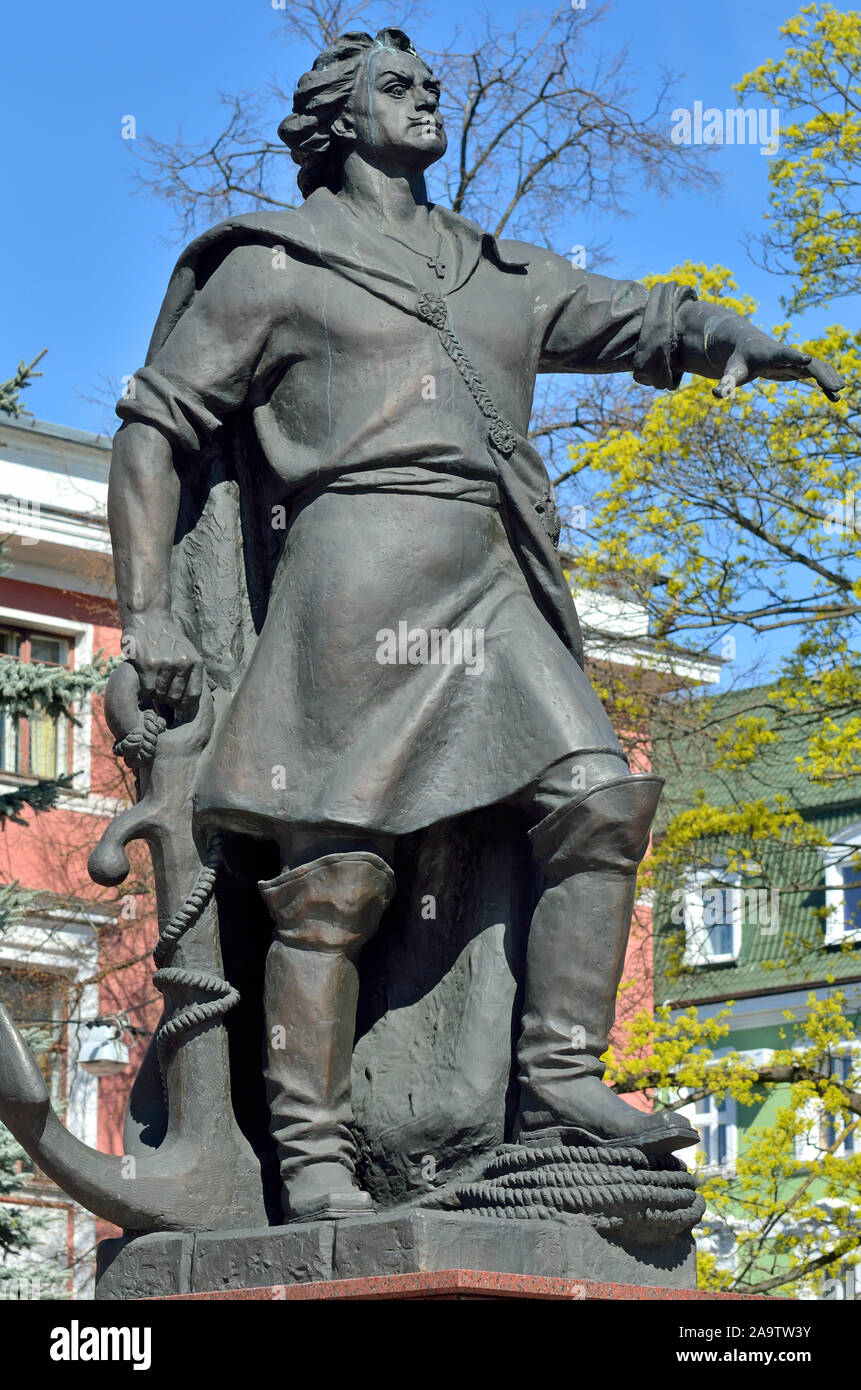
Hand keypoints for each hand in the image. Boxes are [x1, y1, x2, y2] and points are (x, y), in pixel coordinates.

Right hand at [122, 612, 203, 710]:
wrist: (148, 616)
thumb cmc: (167, 637)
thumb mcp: (186, 650)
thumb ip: (190, 669)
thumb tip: (201, 694)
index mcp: (195, 662)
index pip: (193, 695)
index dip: (184, 705)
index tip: (176, 706)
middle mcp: (183, 664)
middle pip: (175, 697)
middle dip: (166, 700)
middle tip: (160, 694)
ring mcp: (166, 664)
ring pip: (160, 694)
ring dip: (154, 693)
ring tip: (151, 683)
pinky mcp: (148, 664)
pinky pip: (148, 689)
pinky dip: (144, 689)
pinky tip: (143, 680)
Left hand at [711, 328, 845, 402]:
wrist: (747, 344)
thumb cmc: (738, 360)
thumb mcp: (731, 372)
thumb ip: (726, 383)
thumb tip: (717, 394)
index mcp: (770, 354)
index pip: (784, 354)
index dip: (795, 356)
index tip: (807, 360)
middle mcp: (787, 354)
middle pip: (808, 364)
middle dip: (822, 375)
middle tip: (836, 389)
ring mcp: (795, 360)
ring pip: (817, 368)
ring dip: (829, 380)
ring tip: (838, 395)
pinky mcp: (798, 366)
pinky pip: (816, 374)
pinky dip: (825, 383)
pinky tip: (834, 397)